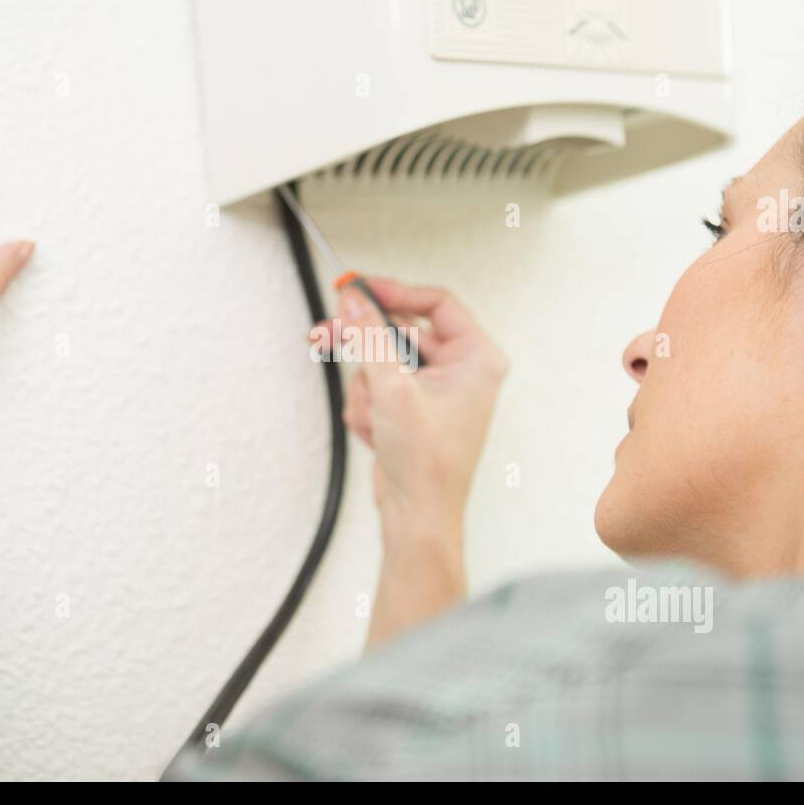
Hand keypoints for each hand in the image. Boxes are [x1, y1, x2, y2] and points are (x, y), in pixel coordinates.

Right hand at [316, 278, 506, 643]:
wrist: (417, 516)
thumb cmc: (427, 463)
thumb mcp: (392, 388)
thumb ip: (369, 337)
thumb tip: (353, 300)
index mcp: (477, 357)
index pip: (434, 303)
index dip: (393, 292)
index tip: (357, 288)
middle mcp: (462, 369)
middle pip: (400, 332)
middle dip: (365, 349)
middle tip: (326, 336)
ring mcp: (436, 390)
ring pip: (382, 362)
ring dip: (367, 390)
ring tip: (375, 419)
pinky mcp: (414, 408)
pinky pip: (378, 387)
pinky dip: (368, 408)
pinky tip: (376, 433)